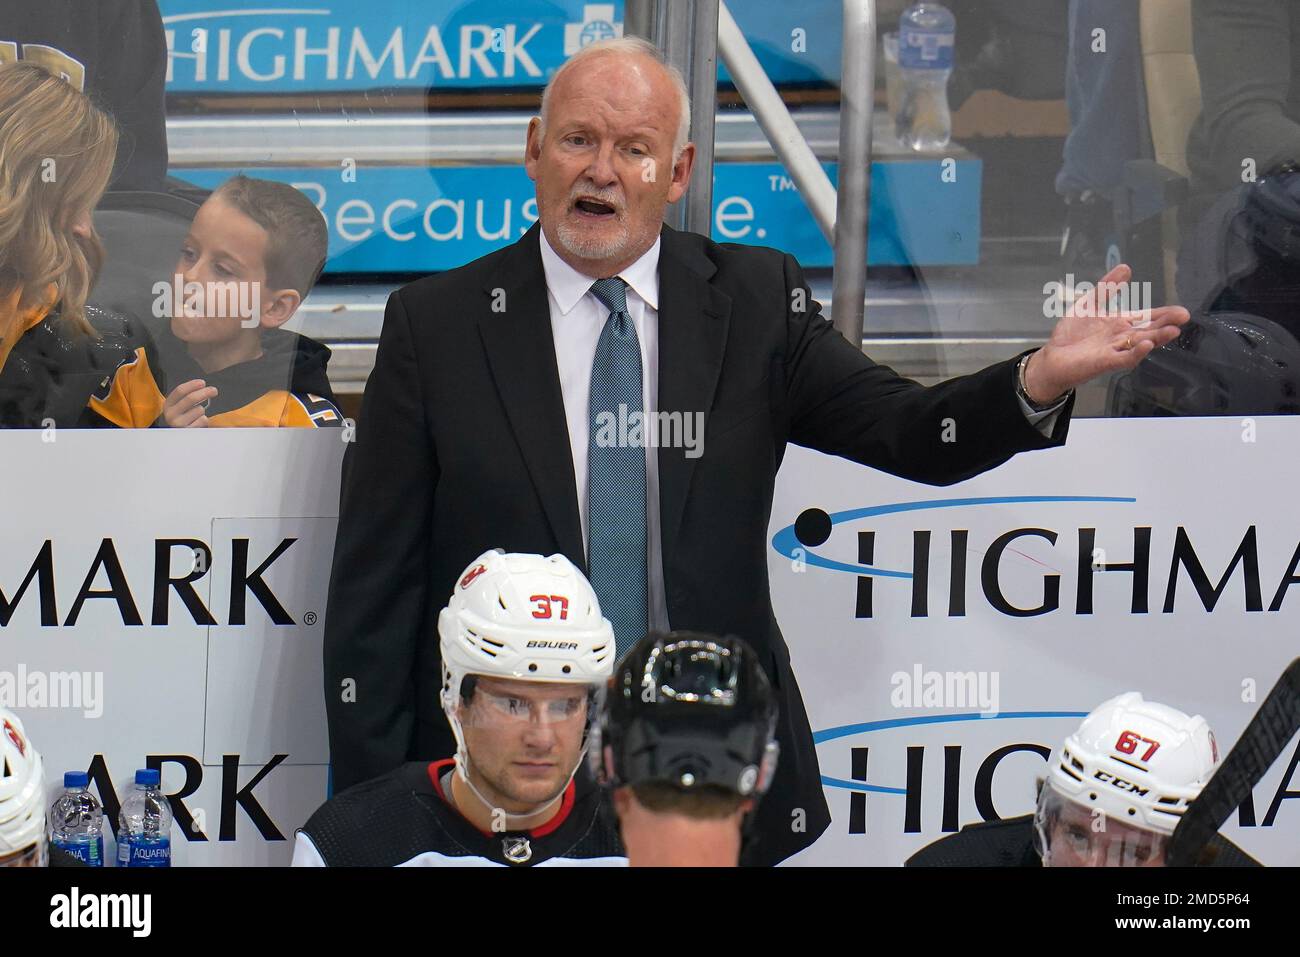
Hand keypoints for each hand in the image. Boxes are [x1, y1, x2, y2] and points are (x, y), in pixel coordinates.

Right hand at [163, 379, 216, 427]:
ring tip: (197, 415)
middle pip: (191, 398)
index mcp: (168, 404)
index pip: (180, 390)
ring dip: (202, 410)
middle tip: (214, 390)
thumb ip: (187, 395)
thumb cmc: (182, 416)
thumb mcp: (179, 405)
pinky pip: (203, 420)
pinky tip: (198, 422)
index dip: (192, 385)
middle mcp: (171, 414)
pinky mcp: (188, 431)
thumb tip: (202, 385)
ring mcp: (179, 424)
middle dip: (205, 392)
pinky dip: (204, 419)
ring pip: (199, 409)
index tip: (203, 382)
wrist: (178, 435)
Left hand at [1026, 264, 1189, 403]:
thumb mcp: (1089, 304)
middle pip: (1148, 330)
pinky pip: (1124, 358)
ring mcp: (1115, 351)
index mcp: (1120, 323)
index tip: (1181, 311)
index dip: (1163, 314)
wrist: (1053, 358)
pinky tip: (1146, 345)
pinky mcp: (1105, 362)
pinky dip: (1135, 353)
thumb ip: (1106, 287)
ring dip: (1156, 338)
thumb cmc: (1072, 333)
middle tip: (1183, 317)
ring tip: (1172, 331)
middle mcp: (1122, 338)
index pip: (1147, 317)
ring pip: (1140, 344)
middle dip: (1166, 324)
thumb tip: (1125, 267)